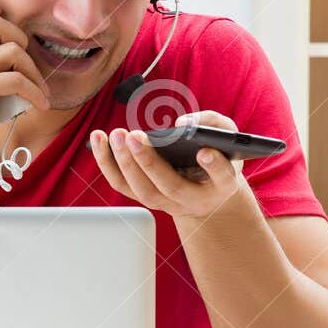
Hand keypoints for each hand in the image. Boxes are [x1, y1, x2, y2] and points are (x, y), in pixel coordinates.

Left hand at [89, 110, 250, 219]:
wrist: (206, 191)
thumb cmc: (219, 154)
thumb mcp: (228, 136)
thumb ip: (213, 125)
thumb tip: (181, 125)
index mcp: (222, 185)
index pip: (222, 179)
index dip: (214, 166)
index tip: (204, 151)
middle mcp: (194, 200)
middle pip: (171, 187)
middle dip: (150, 162)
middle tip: (134, 136)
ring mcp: (167, 203)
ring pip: (143, 191)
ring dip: (125, 163)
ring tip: (115, 134)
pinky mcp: (145, 196)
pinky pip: (123, 185)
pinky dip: (107, 163)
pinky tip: (99, 138)